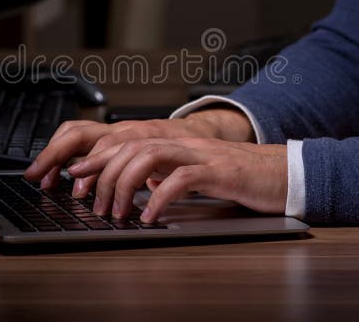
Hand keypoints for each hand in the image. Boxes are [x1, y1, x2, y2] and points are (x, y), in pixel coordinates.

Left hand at [23, 107, 253, 194]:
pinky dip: (159, 198)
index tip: (73, 174)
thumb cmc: (242, 178)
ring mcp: (202, 155)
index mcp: (176, 144)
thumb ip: (170, 175)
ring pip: (150, 156)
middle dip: (103, 173)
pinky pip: (182, 179)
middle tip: (90, 200)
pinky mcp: (220, 171)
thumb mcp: (199, 175)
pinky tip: (150, 216)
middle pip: (131, 146)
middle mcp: (185, 144)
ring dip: (125, 185)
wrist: (286, 172)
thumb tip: (143, 187)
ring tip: (116, 212)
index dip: (97, 156)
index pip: (127, 142)